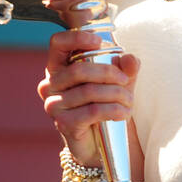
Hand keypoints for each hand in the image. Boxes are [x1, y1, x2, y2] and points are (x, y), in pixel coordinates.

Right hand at [37, 29, 139, 166]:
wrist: (100, 143)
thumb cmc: (105, 104)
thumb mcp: (118, 82)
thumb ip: (126, 68)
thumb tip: (131, 59)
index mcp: (58, 68)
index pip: (58, 43)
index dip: (77, 38)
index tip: (100, 42)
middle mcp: (50, 85)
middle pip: (79, 69)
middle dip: (109, 73)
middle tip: (126, 80)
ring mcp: (54, 105)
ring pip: (89, 91)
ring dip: (116, 94)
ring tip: (129, 101)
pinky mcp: (64, 124)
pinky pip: (93, 111)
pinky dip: (114, 110)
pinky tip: (124, 113)